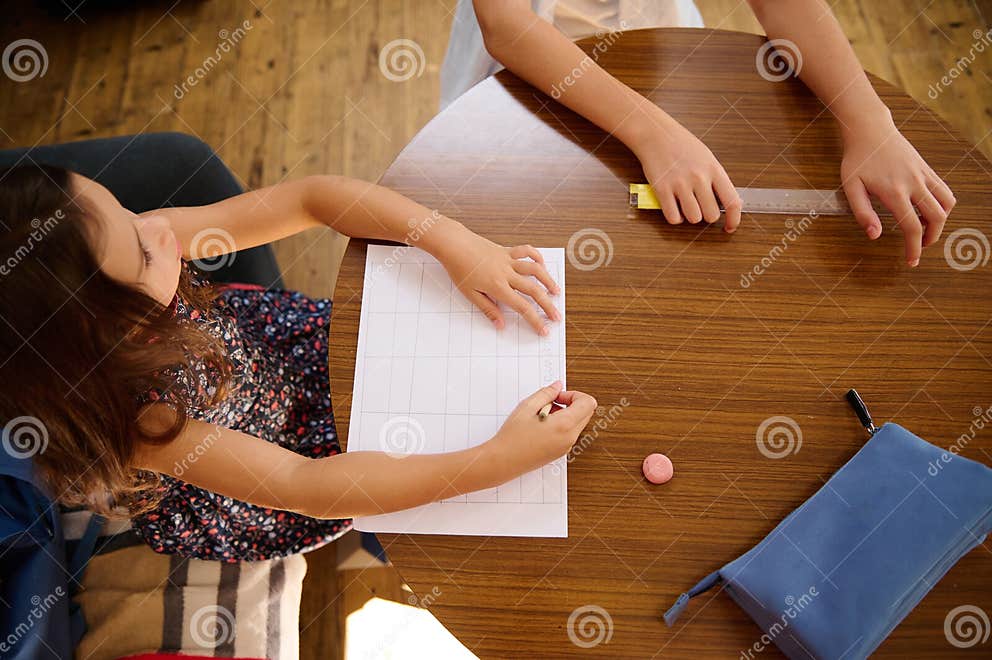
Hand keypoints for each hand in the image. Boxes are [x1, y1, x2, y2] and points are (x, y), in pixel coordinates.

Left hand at [436, 223, 559, 334]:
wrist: (454, 244)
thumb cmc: (459, 268)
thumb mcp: (470, 294)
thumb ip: (488, 309)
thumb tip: (500, 324)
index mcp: (497, 286)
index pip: (522, 307)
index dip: (535, 320)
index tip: (544, 329)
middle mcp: (507, 273)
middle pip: (534, 290)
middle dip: (548, 305)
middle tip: (557, 316)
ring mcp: (508, 260)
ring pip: (535, 270)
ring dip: (548, 281)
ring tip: (556, 291)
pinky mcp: (506, 250)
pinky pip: (526, 251)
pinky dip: (536, 256)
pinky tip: (541, 265)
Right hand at [483, 382, 596, 477]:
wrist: (504, 461)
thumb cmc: (513, 437)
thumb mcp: (527, 407)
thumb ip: (546, 393)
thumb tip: (557, 386)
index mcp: (564, 425)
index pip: (588, 403)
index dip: (573, 394)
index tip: (558, 396)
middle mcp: (569, 437)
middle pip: (586, 412)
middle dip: (571, 403)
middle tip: (549, 404)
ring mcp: (566, 447)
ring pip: (578, 423)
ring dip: (566, 414)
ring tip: (542, 416)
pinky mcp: (560, 452)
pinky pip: (570, 433)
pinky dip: (561, 425)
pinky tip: (541, 426)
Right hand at [631, 111, 741, 231]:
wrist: (656, 134)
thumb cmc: (681, 145)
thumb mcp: (707, 158)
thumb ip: (716, 179)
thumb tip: (726, 202)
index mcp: (714, 169)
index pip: (732, 201)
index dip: (734, 219)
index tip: (730, 227)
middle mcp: (699, 178)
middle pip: (711, 215)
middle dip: (707, 216)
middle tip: (701, 208)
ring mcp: (680, 184)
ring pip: (694, 218)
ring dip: (690, 217)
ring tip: (686, 206)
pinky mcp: (662, 190)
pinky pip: (673, 217)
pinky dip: (675, 217)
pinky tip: (674, 208)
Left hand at [840, 112, 954, 266]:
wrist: (870, 130)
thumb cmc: (857, 160)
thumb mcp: (850, 187)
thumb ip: (862, 213)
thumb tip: (875, 235)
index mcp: (894, 192)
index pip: (911, 227)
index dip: (913, 248)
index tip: (911, 261)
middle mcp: (914, 183)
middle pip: (936, 218)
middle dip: (930, 239)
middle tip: (918, 248)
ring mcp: (923, 175)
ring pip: (946, 204)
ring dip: (940, 223)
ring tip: (924, 231)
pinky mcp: (927, 169)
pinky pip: (944, 191)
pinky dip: (943, 206)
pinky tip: (927, 211)